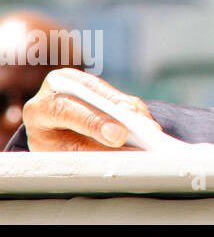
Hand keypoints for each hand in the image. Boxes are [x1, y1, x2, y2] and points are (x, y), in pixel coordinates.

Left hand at [23, 68, 160, 151]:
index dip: (94, 122)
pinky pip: (121, 96)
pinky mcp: (99, 85)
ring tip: (150, 128)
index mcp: (40, 108)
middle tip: (140, 127)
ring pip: (109, 93)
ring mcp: (78, 81)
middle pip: (90, 96)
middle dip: (117, 112)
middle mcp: (58, 87)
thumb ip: (91, 151)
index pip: (66, 110)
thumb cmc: (57, 149)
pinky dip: (135, 111)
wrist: (53, 134)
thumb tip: (125, 155)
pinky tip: (146, 123)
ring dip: (132, 111)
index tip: (118, 136)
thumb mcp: (65, 153)